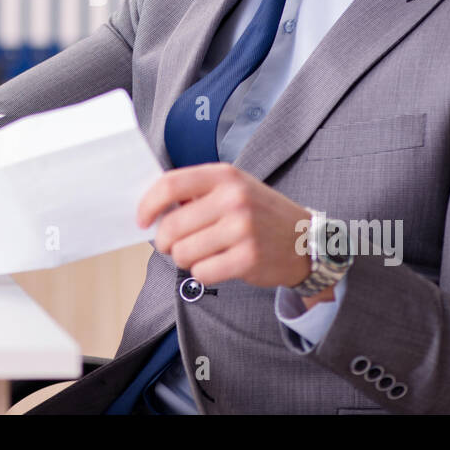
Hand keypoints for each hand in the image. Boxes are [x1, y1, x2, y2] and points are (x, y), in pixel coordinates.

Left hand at [137, 162, 331, 302]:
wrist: (307, 240)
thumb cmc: (259, 213)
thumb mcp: (233, 188)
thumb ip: (196, 193)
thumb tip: (153, 211)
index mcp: (225, 176)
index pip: (170, 185)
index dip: (148, 205)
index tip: (142, 220)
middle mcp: (234, 199)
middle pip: (172, 226)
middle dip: (166, 242)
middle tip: (175, 245)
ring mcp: (242, 229)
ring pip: (183, 253)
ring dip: (186, 259)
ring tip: (205, 253)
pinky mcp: (248, 258)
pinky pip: (201, 273)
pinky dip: (204, 273)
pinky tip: (220, 264)